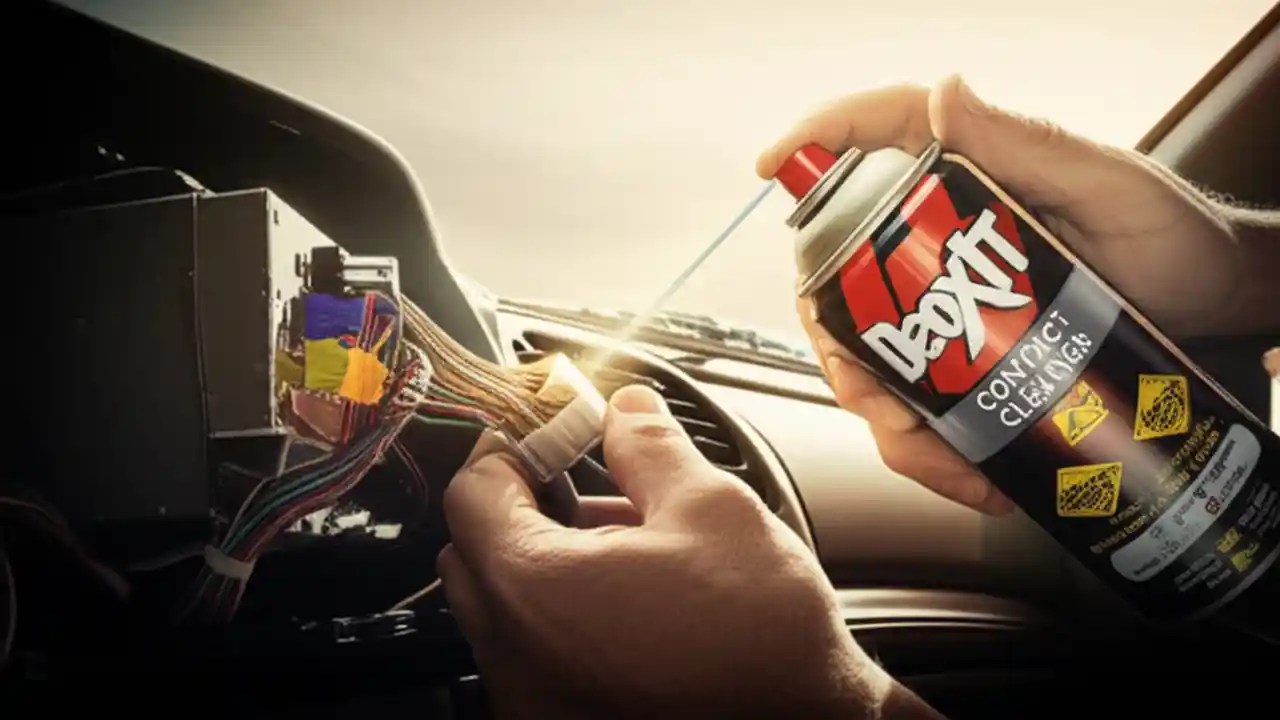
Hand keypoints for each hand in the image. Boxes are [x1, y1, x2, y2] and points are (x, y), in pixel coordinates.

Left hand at [439, 385, 940, 719]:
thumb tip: (626, 409)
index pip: (472, 492)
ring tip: (624, 543)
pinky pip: (532, 655)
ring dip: (544, 561)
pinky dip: (561, 617)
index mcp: (533, 589)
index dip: (512, 445)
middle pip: (474, 552)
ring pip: (505, 608)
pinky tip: (629, 601)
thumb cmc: (763, 637)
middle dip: (523, 505)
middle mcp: (513, 657)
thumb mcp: (711, 507)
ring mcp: (531, 701)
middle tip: (583, 478)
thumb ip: (649, 445)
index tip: (551, 431)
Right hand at [757, 76, 1243, 515]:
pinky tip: (973, 474)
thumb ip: (1024, 142)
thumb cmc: (1175, 239)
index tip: (769, 168)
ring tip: (947, 458)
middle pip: (841, 275)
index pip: (870, 135)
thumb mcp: (1104, 187)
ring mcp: (944, 299)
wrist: (1214, 316)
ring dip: (889, 419)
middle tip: (884, 396)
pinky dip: (930, 449)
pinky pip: (917, 407)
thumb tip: (942, 94)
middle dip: (846, 348)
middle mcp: (938, 234)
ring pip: (867, 357)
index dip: (809, 144)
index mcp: (966, 169)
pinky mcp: (963, 357)